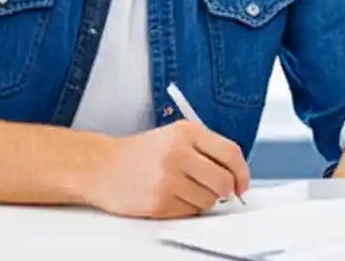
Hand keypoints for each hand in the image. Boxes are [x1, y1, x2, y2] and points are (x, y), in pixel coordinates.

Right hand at [80, 121, 249, 218]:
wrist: (102, 167)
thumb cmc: (141, 153)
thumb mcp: (175, 136)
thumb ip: (207, 150)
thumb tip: (237, 177)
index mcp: (186, 132)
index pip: (231, 153)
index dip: (242, 172)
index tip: (241, 183)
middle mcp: (179, 153)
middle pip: (223, 181)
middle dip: (224, 191)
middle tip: (215, 190)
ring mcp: (168, 178)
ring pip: (209, 200)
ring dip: (203, 200)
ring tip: (183, 189)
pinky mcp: (160, 201)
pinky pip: (190, 212)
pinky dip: (187, 208)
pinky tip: (171, 196)